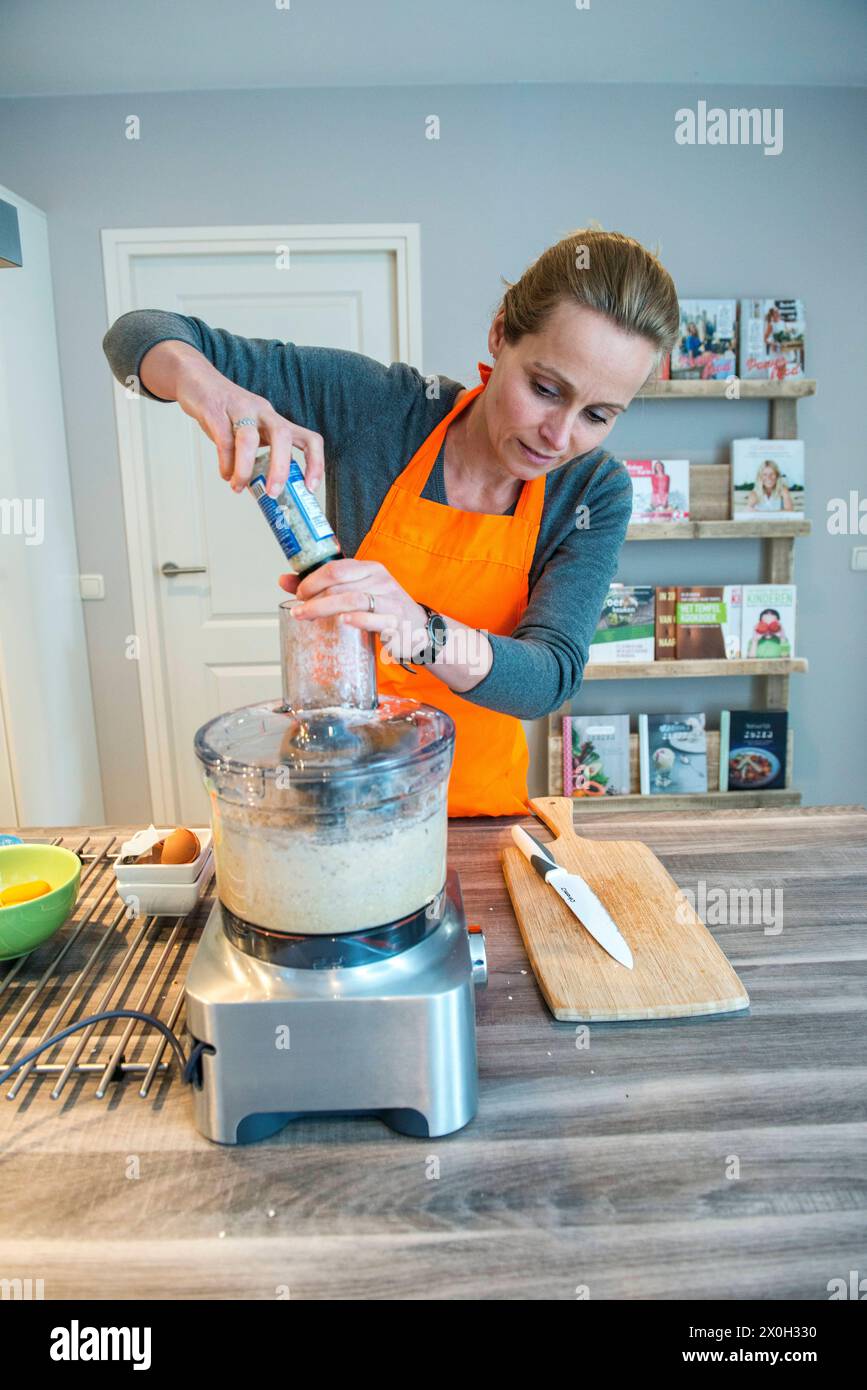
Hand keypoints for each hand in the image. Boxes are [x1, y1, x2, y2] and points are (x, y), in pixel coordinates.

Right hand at [141, 342, 324, 496]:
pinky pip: (223, 438)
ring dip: (245, 468)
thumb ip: (256, 458)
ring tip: (238, 486)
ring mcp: (240, 408)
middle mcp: (263, 412)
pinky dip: (225, 461)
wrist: (196, 380)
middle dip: (280, 468)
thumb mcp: (250, 432)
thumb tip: (261, 490)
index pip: (309, 439)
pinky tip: (225, 474)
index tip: (310, 487)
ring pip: (249, 438)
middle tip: (272, 493)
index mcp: (276, 421)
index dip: (315, 463)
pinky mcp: (216, 409)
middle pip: (283, 436)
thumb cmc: (226, 412)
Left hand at [278, 559, 426, 659]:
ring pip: (352, 599)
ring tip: (307, 616)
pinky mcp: (395, 622)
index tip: (298, 593)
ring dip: (325, 608)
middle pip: (340, 584)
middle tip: (298, 610)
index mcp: (370, 568)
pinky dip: (357, 619)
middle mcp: (380, 580)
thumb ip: (323, 586)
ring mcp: (389, 600)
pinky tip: (343, 621)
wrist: (418, 630)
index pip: (337, 567)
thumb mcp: (356, 592)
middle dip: (313, 597)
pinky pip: (374, 618)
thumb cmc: (383, 609)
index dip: (312, 579)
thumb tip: (284, 580)